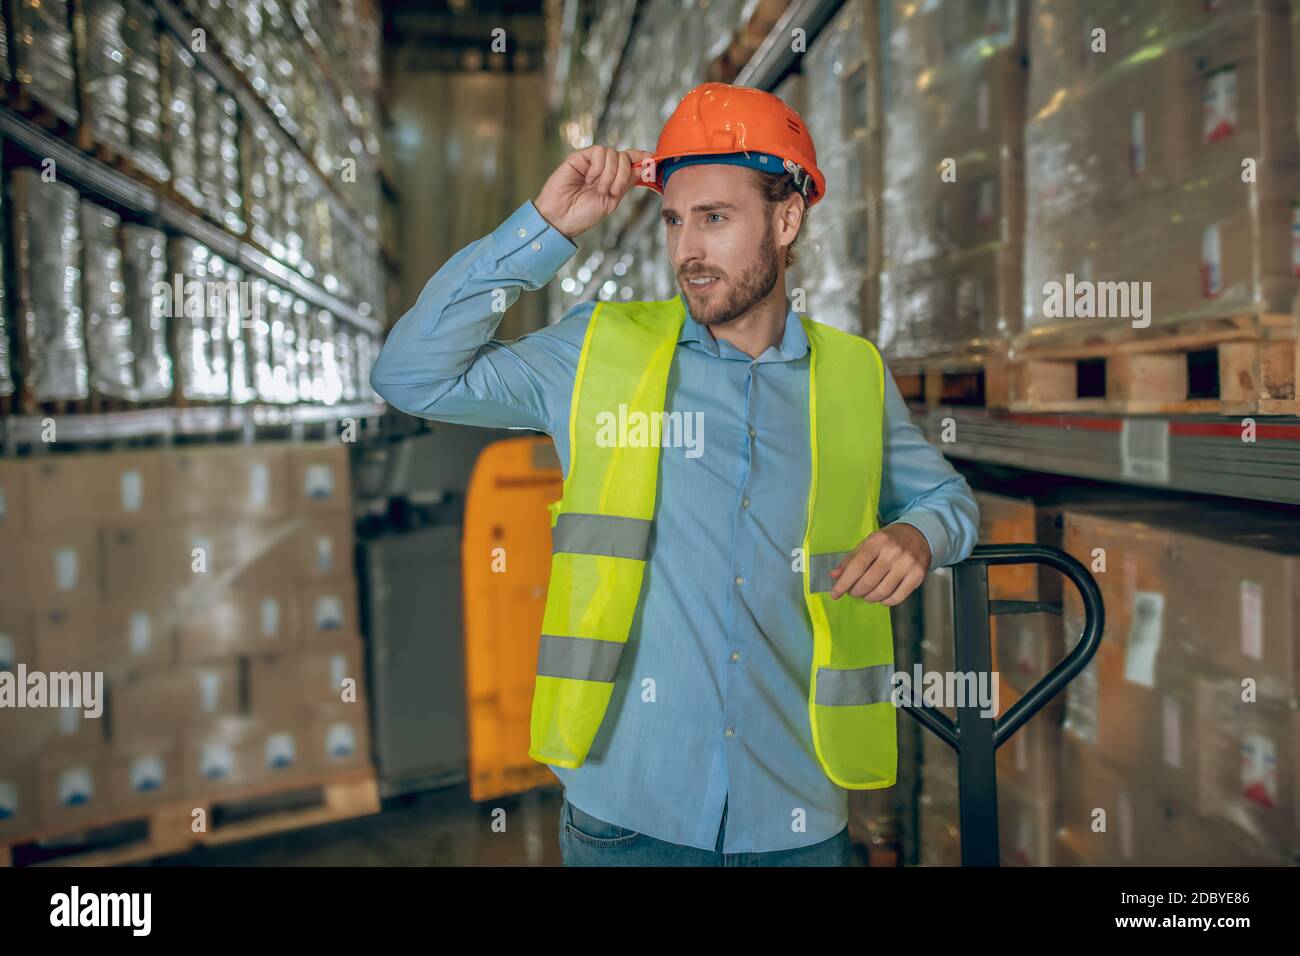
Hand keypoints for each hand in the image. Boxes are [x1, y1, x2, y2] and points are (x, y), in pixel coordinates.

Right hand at [534, 146, 651, 240]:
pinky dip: (598, 167)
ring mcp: (591, 162)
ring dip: (610, 174)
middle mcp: (603, 169)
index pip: (631, 162)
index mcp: (613, 179)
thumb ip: (626, 183)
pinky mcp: (579, 157)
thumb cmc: (583, 215)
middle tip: (613, 191)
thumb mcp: (611, 201)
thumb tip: (643, 166)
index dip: (643, 157)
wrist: (561, 218)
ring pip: (613, 153)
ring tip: (598, 188)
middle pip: (624, 157)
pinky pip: (598, 151)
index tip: (654, 158)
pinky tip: (589, 179)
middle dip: (623, 174)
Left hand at [827, 523, 931, 606]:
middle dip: (856, 592)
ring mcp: (907, 564)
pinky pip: (897, 597)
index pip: (857, 566)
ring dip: (869, 598)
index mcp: (877, 541)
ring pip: (882, 592)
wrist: (919, 534)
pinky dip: (885, 601)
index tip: (835, 593)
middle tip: (853, 592)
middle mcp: (893, 552)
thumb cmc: (889, 540)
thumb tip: (834, 576)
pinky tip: (881, 597)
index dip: (844, 583)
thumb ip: (850, 559)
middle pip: (868, 581)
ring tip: (866, 594)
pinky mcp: (918, 576)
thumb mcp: (868, 543)